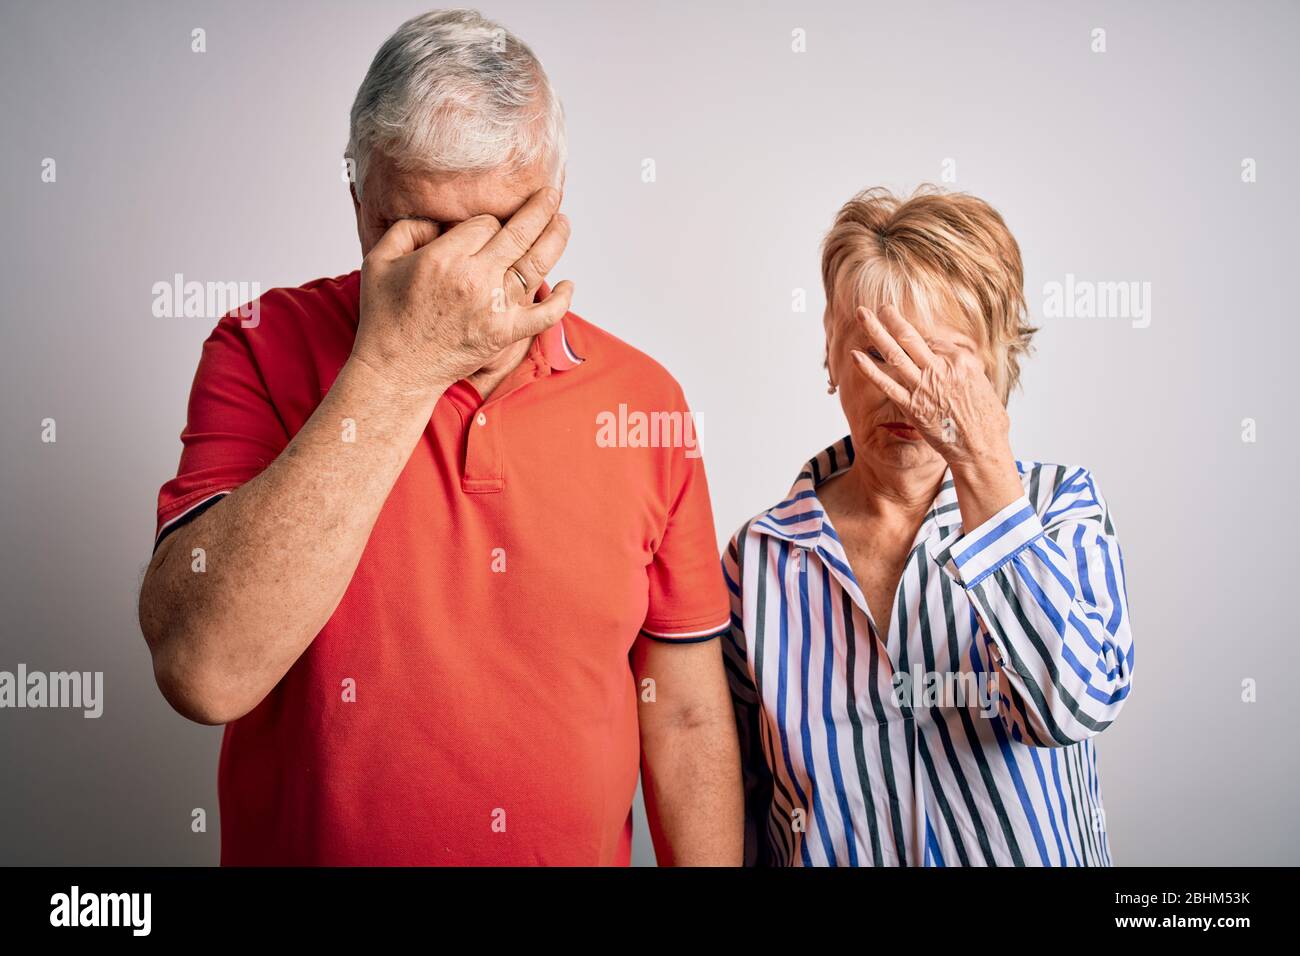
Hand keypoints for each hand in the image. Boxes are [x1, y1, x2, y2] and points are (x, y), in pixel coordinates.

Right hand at [352, 186, 573, 392]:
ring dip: (556, 238)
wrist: (395, 371)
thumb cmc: (384, 318)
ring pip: (536, 263)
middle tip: (552, 195)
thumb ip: (407, 229)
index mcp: (444, 257)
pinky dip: (561, 300)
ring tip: (562, 222)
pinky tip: (567, 285)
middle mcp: (474, 279)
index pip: (485, 223)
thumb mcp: (379, 260)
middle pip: (519, 232)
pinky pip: (545, 315)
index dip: (489, 221)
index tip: (485, 229)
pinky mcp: (505, 334)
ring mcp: (495, 307)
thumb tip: (439, 221)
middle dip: (540, 208)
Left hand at [849, 303, 1012, 473]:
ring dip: (875, 331)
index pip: (933, 342)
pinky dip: (869, 369)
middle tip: (880, 307)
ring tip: (862, 314)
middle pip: (911, 337)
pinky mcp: (911, 406)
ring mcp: (924, 386)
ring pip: (894, 353)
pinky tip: (855, 355)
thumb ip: (962, 367)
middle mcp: (941, 369)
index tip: (913, 343)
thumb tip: (946, 358)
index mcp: (961, 360)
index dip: (921, 341)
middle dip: (892, 319)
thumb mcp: (982, 382)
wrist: (981, 448)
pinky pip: (886, 383)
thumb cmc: (986, 419)